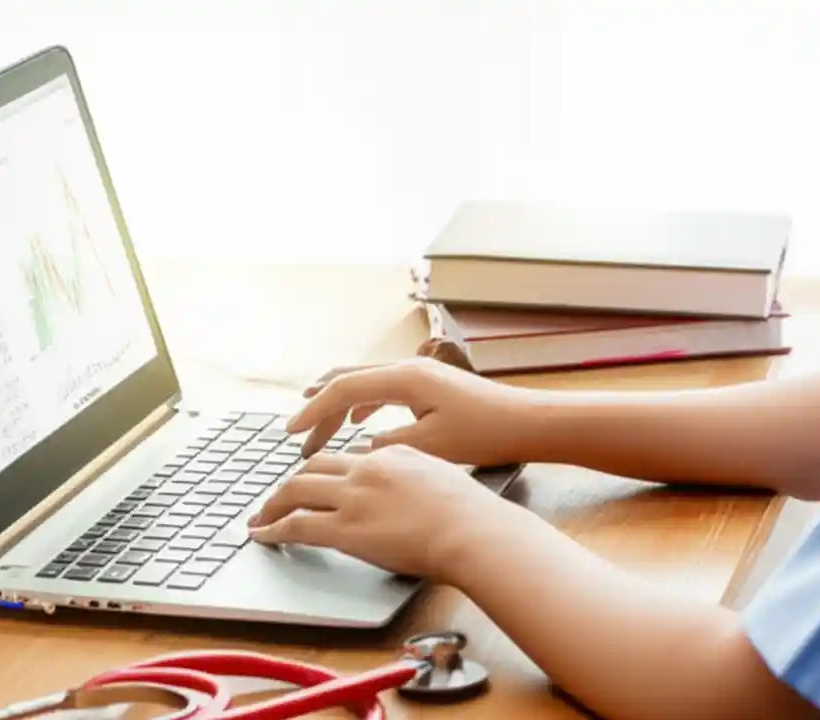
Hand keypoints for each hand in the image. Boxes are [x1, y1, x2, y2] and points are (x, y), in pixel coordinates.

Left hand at [247, 446, 510, 581]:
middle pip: (314, 467)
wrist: (472, 531)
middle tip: (277, 497)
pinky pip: (297, 524)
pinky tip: (263, 535)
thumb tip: (403, 491)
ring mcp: (354, 497)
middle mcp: (367, 468)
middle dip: (290, 482)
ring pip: (296, 489)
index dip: (327, 471)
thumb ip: (415, 478)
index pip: (348, 459)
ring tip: (261, 517)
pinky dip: (273, 528)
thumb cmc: (470, 515)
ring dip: (273, 503)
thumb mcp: (442, 480)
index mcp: (393, 455)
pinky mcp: (345, 528)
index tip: (318, 483)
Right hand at [288, 357, 542, 462]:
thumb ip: (388, 446)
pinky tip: (357, 421)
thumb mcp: (431, 446)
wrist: (528, 422)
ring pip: (365, 383)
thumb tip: (358, 449)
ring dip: (339, 406)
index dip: (314, 412)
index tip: (291, 432)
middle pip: (349, 381)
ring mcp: (420, 374)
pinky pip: (383, 388)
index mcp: (405, 379)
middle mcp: (409, 368)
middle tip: (297, 436)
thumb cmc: (485, 434)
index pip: (344, 389)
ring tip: (318, 430)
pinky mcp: (430, 385)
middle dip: (320, 408)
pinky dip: (362, 403)